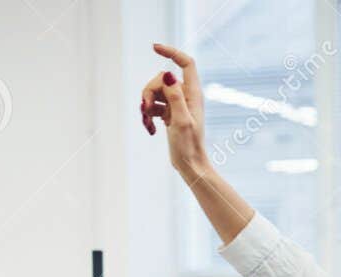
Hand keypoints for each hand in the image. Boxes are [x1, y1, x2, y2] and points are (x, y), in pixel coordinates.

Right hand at [142, 44, 207, 176]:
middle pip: (161, 79)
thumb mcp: (181, 121)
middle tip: (146, 108)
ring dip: (146, 105)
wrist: (189, 165)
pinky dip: (148, 115)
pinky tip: (151, 129)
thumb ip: (175, 96)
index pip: (186, 64)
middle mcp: (186, 96)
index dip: (172, 52)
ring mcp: (177, 104)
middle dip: (149, 90)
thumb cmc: (189, 146)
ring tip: (147, 122)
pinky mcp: (169, 113)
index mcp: (193, 94)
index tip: (154, 47)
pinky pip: (153, 105)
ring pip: (154, 92)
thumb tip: (168, 74)